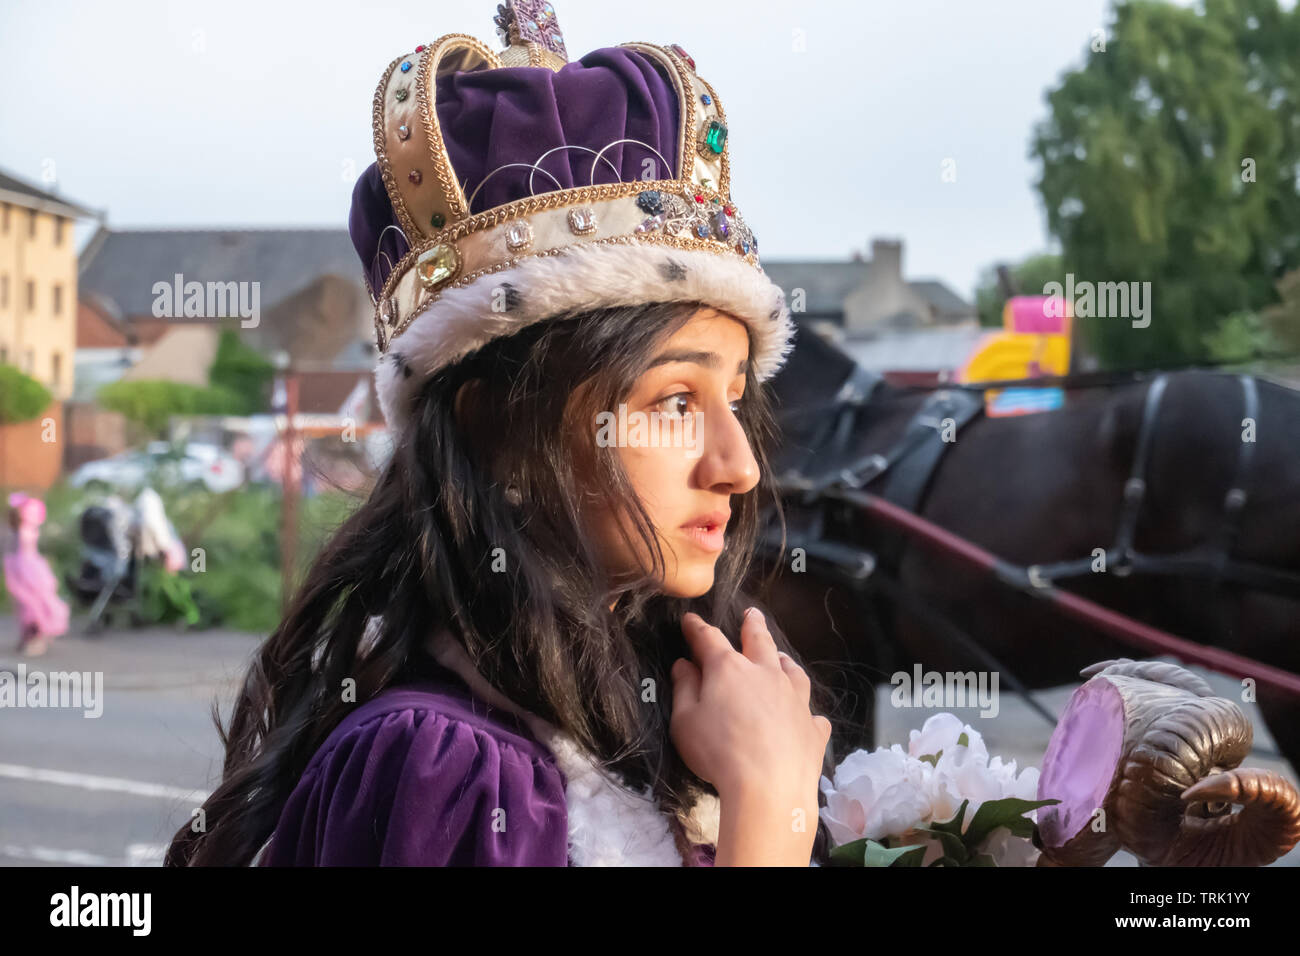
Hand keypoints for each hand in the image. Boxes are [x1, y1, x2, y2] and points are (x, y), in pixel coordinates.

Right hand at [669, 608, 830, 801]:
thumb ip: (684, 689)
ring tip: (780, 657)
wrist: (770, 789)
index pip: (709, 639)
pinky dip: (805, 711)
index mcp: (730, 670)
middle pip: (759, 641)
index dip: (697, 628)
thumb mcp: (686, 721)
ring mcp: (795, 699)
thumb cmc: (719, 752)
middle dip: (753, 625)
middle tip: (752, 614)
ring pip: (792, 671)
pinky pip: (812, 714)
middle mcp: (766, 675)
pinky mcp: (813, 727)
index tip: (690, 620)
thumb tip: (684, 664)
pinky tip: (804, 716)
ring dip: (783, 661)